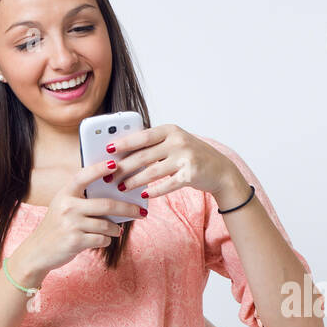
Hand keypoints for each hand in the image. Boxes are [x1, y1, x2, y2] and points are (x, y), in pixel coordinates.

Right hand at [12, 158, 143, 284]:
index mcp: (65, 193)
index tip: (115, 164)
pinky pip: (102, 239)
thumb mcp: (64, 207)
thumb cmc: (57, 227)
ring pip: (107, 225)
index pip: (84, 176)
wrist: (38, 251)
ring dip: (115, 229)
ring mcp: (71, 224)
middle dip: (128, 208)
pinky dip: (106, 240)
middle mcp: (67, 206)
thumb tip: (117, 198)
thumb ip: (83, 200)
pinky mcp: (75, 241)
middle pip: (106, 204)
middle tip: (141, 211)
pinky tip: (101, 240)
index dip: (100, 168)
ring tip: (115, 230)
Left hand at [105, 123, 247, 204]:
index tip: (107, 150)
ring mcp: (185, 158)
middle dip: (124, 167)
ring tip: (121, 187)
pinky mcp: (191, 175)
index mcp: (170, 130)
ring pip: (152, 172)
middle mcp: (178, 141)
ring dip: (134, 181)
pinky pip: (167, 185)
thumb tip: (123, 154)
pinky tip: (143, 195)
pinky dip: (154, 191)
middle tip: (109, 176)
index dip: (123, 143)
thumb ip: (154, 144)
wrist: (220, 170)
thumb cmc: (192, 156)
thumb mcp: (175, 142)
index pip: (142, 136)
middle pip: (143, 156)